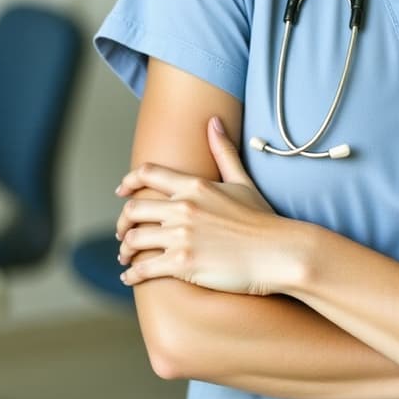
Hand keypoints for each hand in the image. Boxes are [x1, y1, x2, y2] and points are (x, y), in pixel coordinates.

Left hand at [114, 117, 283, 294]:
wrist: (278, 252)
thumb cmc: (262, 219)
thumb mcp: (242, 181)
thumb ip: (224, 151)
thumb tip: (214, 121)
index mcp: (194, 185)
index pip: (147, 173)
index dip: (128, 182)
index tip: (121, 191)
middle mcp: (183, 207)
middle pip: (133, 210)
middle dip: (122, 222)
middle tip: (122, 232)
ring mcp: (182, 236)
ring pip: (134, 240)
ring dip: (125, 250)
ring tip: (127, 257)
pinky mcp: (183, 264)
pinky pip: (143, 269)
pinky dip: (131, 274)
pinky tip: (130, 276)